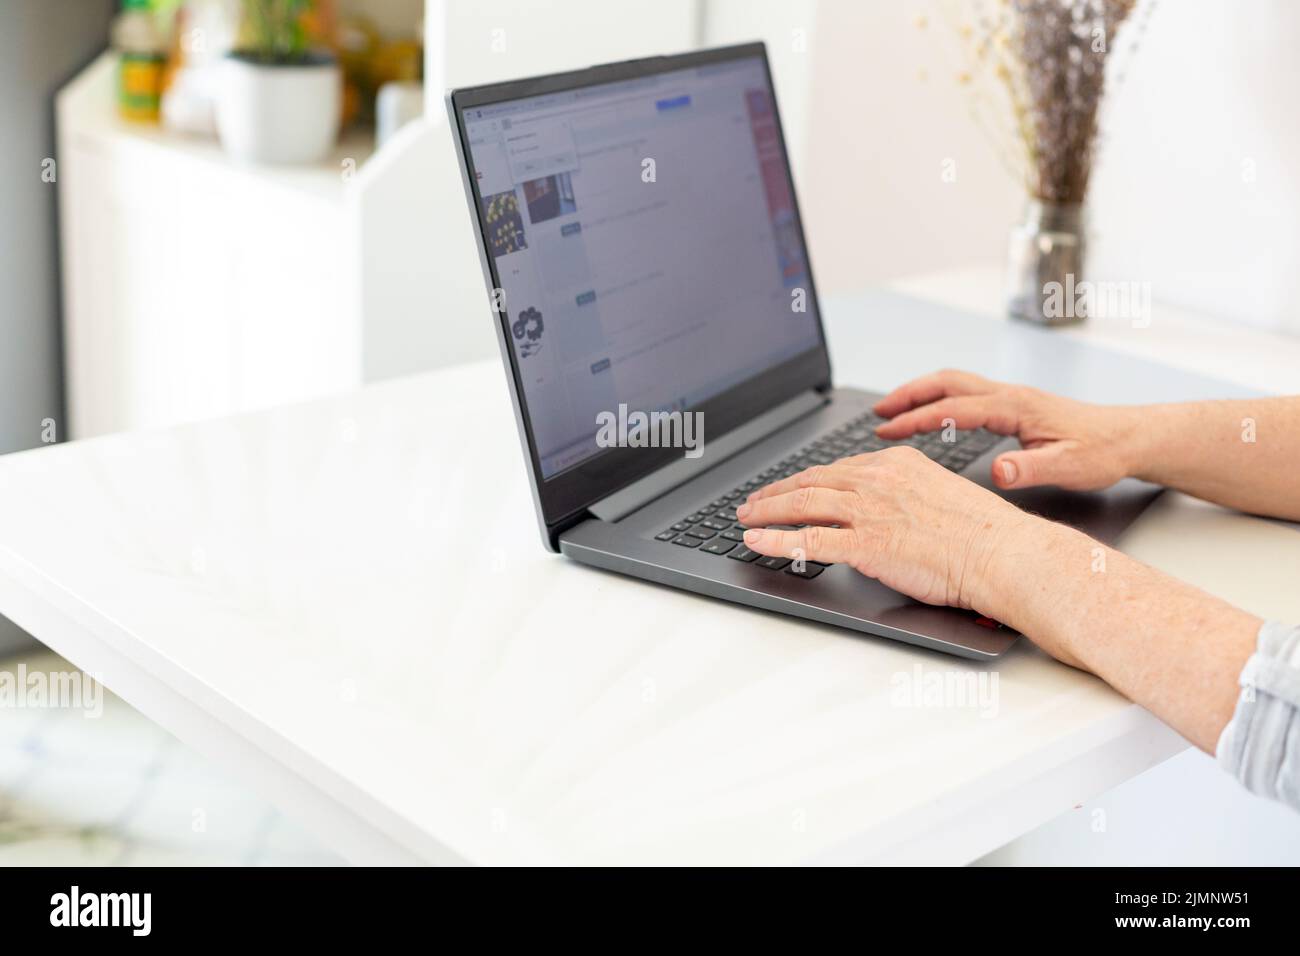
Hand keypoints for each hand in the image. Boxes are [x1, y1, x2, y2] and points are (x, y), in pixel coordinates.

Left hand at [736, 446, 1037, 612]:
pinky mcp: (867, 543)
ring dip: (766, 512)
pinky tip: (756, 542)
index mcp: (895, 463)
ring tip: (745, 519)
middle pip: (811, 481)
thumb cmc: (982, 533)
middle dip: (775, 492)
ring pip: (802, 504)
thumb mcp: (937, 493)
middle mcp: (878, 479)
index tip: (787, 487)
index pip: (836, 467)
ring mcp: (870, 510)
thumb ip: (903, 493)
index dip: (804, 479)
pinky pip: (808, 540)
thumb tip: (881, 508)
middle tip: (753, 502)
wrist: (1003, 554)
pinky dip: (775, 540)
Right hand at [873, 369, 1137, 490]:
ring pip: (954, 384)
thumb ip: (1031, 468)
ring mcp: (1011, 397)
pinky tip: (931, 415)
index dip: (916, 419)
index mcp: (1015, 407)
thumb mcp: (1069, 466)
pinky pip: (965, 393)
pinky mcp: (1014, 404)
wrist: (1129, 438)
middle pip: (946, 383)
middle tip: (877, 413)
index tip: (888, 430)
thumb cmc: (1102, 451)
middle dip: (907, 395)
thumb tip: (999, 470)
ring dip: (920, 393)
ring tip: (892, 411)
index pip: (953, 408)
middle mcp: (1009, 395)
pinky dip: (938, 398)